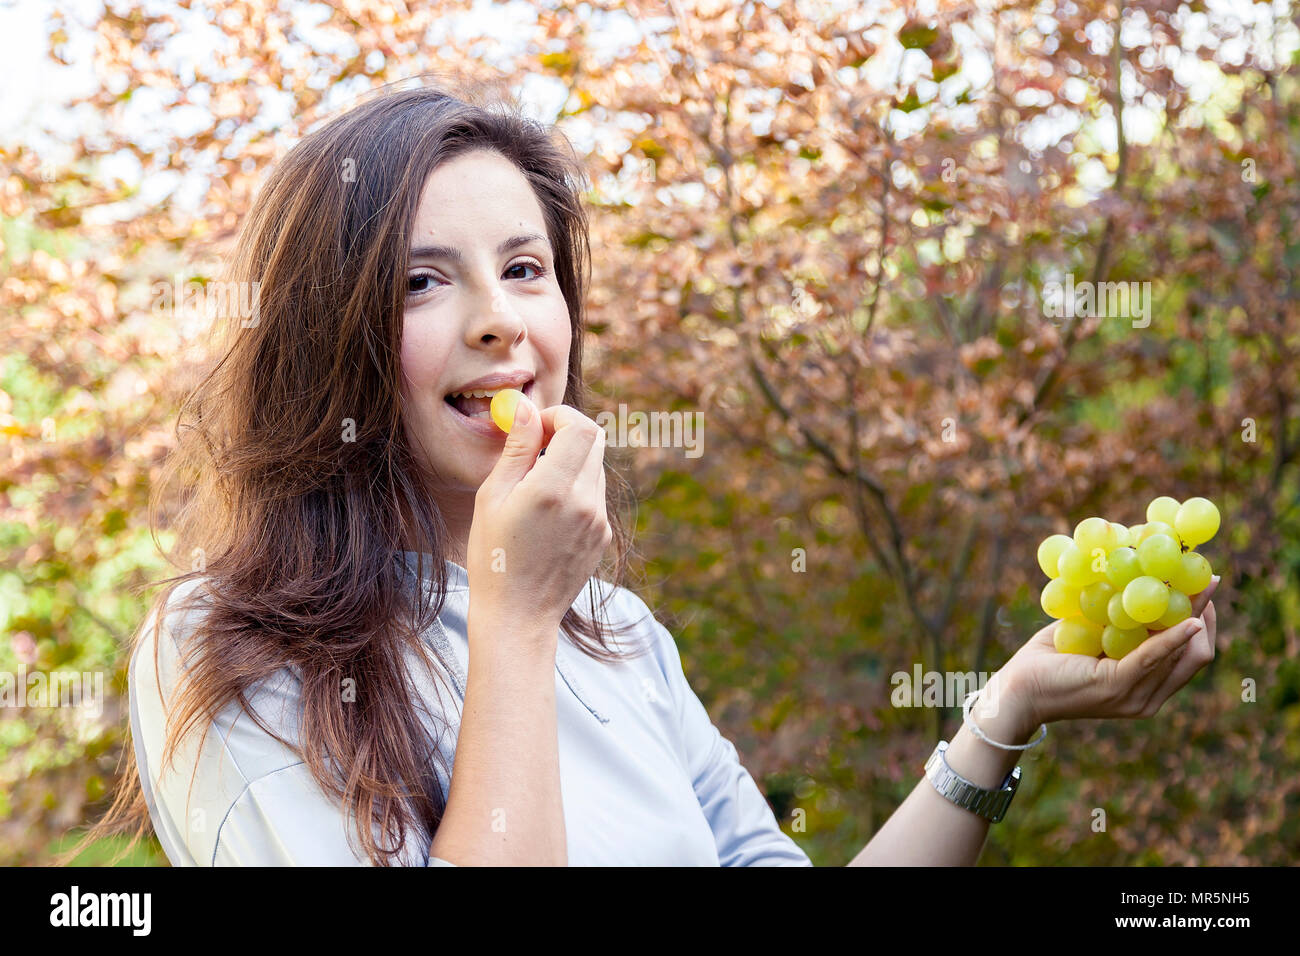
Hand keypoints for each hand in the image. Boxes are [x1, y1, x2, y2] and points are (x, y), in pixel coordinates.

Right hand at [466, 394, 611, 638]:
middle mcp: (584, 502)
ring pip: (596, 467)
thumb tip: (525, 408)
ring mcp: (599, 521)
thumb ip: (516, 449)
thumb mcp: (493, 497)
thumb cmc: (494, 556)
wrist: (518, 615)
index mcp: (553, 490)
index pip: (581, 427)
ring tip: (536, 486)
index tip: (536, 425)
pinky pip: (595, 494)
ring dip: (571, 461)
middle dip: (567, 433)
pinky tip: (548, 513)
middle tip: (536, 446)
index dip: (560, 415)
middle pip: (594, 441)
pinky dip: (577, 487)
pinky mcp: (603, 535)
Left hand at [999, 576, 1219, 727]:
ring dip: (1194, 616)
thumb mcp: (1092, 636)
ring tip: (1201, 586)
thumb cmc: (1050, 661)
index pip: (1190, 658)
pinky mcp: (1117, 686)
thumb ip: (1116, 621)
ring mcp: (1134, 696)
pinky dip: (1174, 636)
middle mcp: (1147, 699)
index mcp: (1145, 690)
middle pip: (1196, 657)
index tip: (1203, 589)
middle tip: (1207, 580)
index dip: (1203, 623)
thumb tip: (1134, 582)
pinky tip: (1190, 618)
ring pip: (1183, 656)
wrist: (1018, 690)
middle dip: (1206, 615)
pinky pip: (1153, 657)